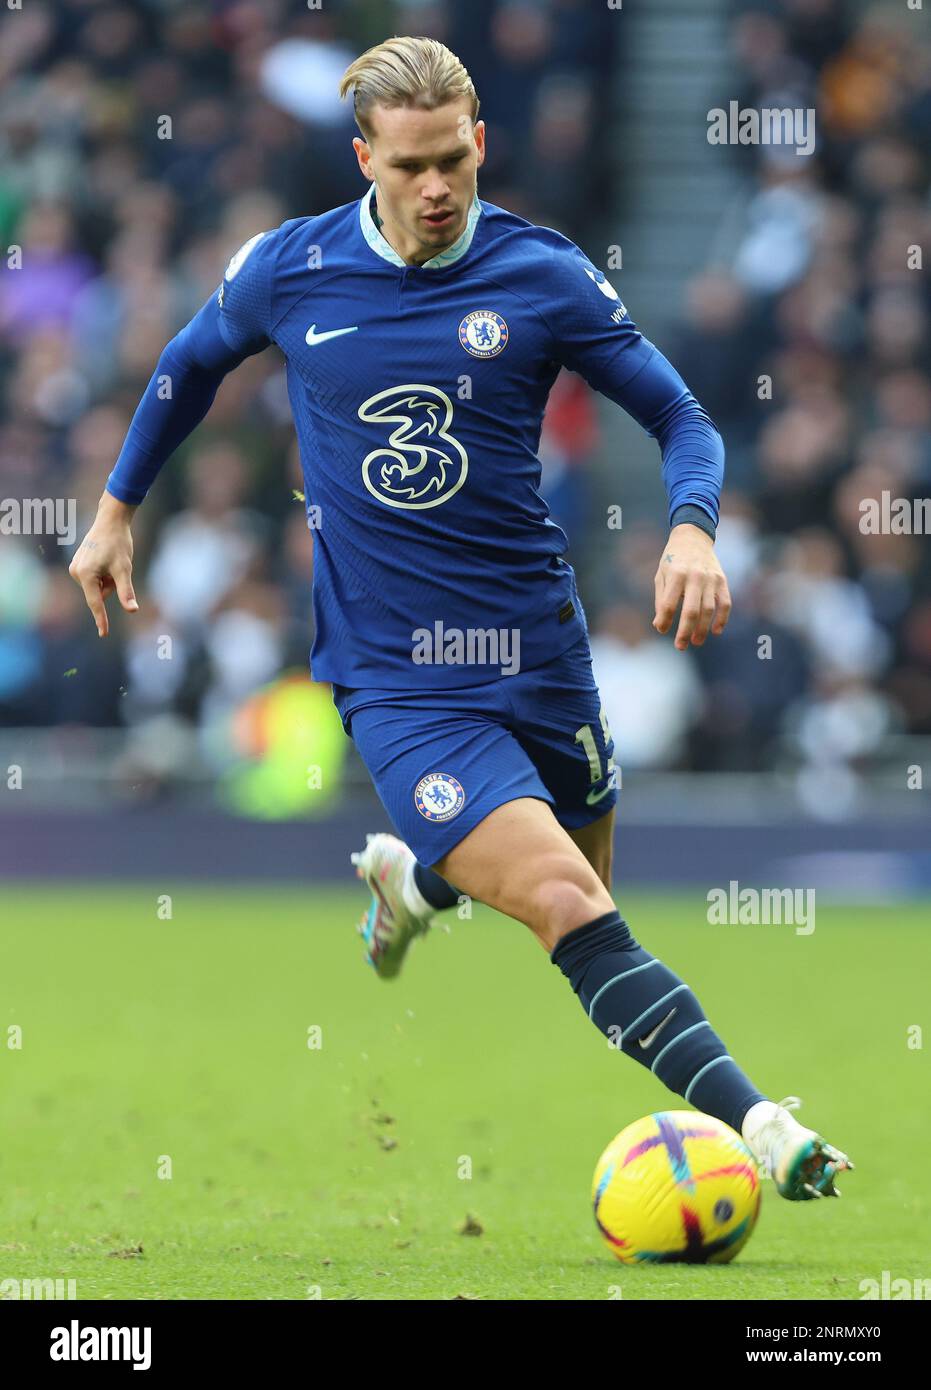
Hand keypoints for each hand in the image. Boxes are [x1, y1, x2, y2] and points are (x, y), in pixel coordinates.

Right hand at [69, 491, 138, 636]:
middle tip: (117, 567)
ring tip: (110, 561)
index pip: (95, 603)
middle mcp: (76, 573)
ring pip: (98, 587)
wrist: (110, 521)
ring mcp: (75, 568)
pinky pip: (94, 579)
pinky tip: (106, 558)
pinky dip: (104, 575)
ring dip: (108, 580)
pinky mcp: (77, 565)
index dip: (102, 619)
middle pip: (99, 593)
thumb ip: (126, 591)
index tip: (103, 634)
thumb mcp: (124, 569)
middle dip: (111, 586)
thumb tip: (132, 609)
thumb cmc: (118, 543)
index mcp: (85, 575)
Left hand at [653, 522, 731, 650]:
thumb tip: (659, 625)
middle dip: (685, 631)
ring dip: (703, 629)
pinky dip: (723, 618)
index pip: (669, 604)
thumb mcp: (661, 575)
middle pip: (691, 611)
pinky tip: (716, 631)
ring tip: (696, 641)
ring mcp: (710, 579)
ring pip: (709, 609)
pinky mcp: (722, 580)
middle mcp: (694, 576)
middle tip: (680, 646)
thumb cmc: (673, 560)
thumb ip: (661, 599)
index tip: (662, 630)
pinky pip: (725, 603)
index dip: (664, 620)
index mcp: (675, 574)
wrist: (693, 538)